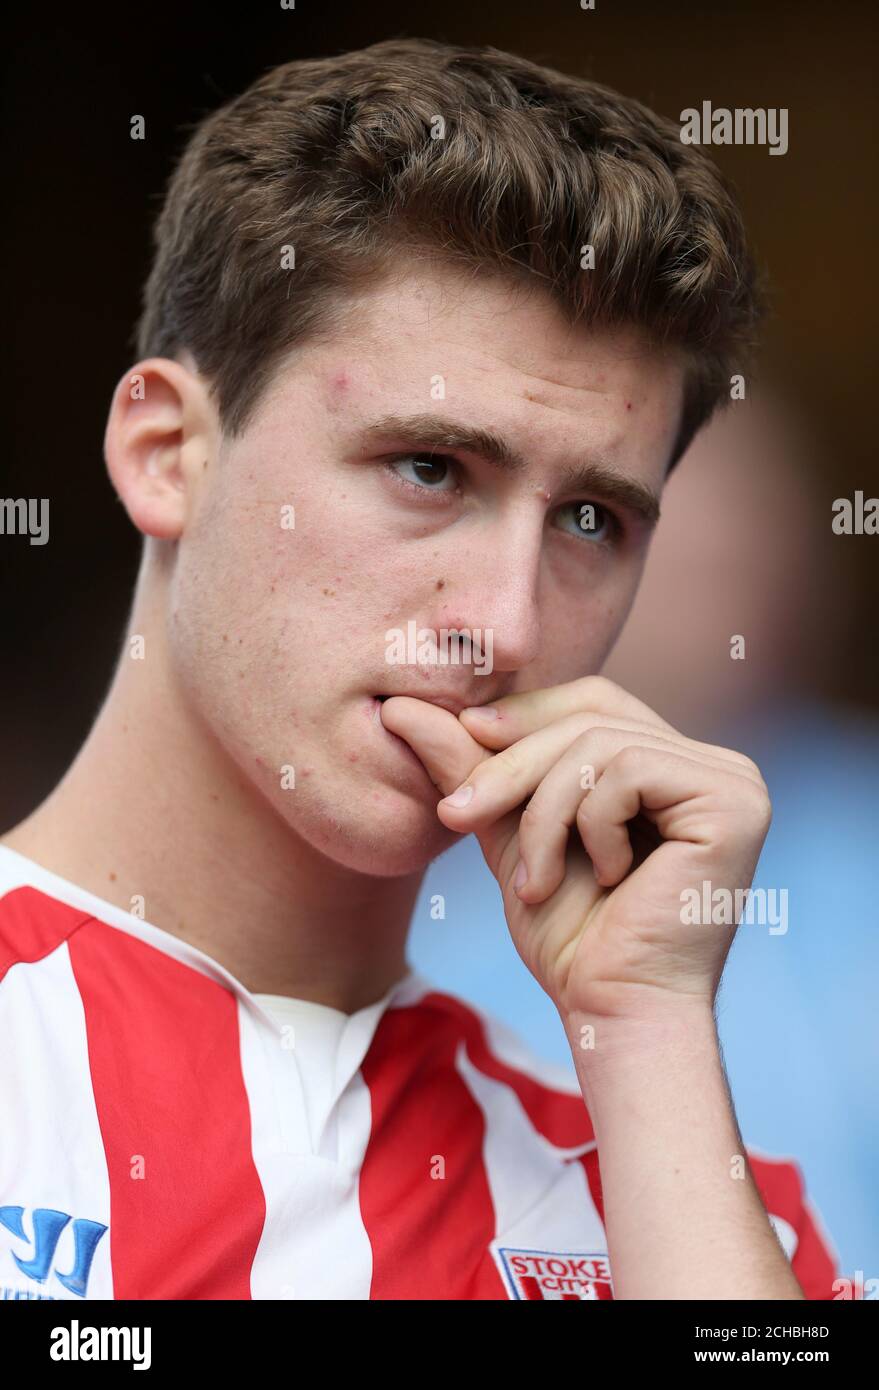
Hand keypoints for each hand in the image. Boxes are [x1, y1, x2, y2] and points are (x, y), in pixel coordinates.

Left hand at [380, 676, 770, 1024]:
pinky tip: (606, 879)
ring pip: (599, 744)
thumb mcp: (509, 835)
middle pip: (591, 716)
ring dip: (543, 813)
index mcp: (672, 766)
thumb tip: (398, 706)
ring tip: (533, 881)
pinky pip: (629, 771)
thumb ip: (470, 768)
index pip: (592, 701)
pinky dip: (590, 827)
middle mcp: (712, 765)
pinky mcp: (734, 802)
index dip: (525, 714)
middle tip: (456, 814)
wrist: (612, 1013)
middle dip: (512, 764)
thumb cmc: (571, 939)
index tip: (463, 738)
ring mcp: (732, 780)